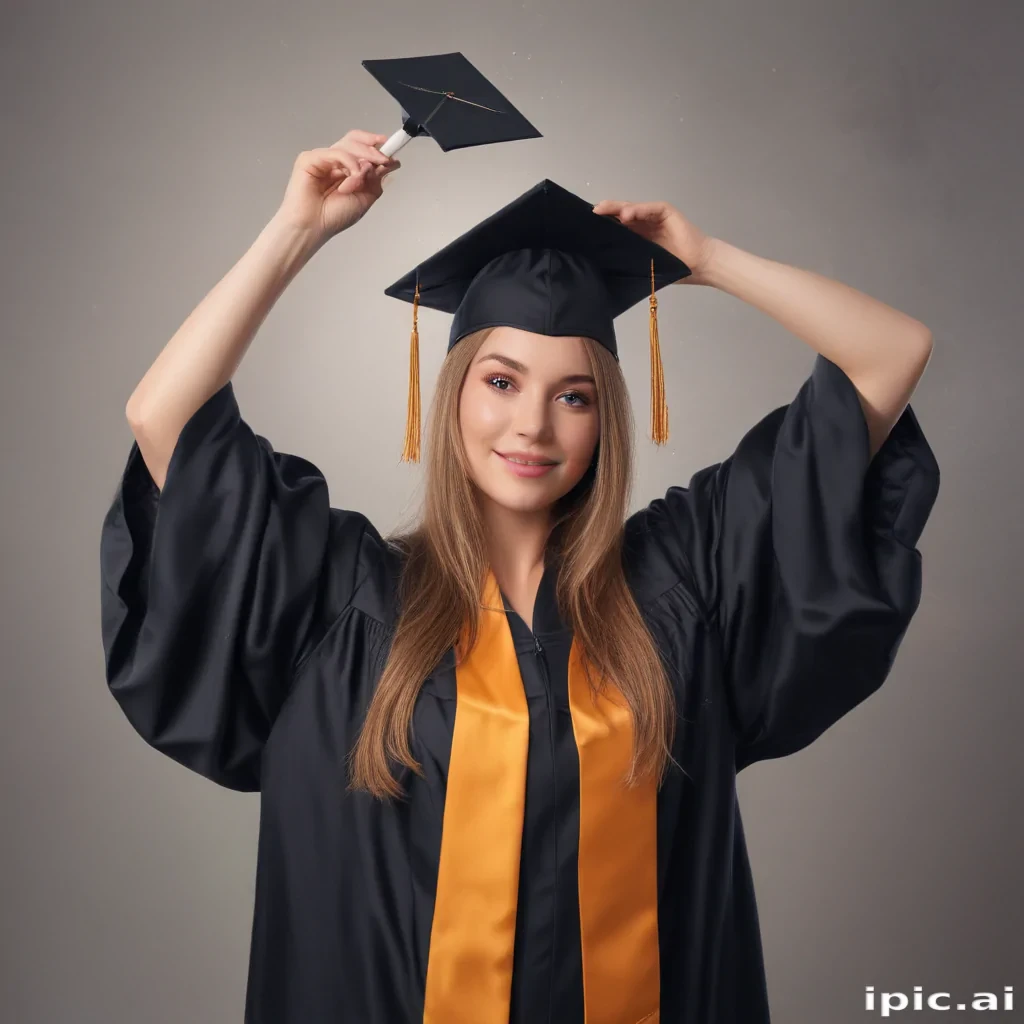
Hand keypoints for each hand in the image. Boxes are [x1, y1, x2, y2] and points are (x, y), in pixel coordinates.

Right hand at [274, 129, 400, 243]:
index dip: (374, 144)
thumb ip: (376, 178)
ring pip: (347, 145)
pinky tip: (352, 177)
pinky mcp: (309, 159)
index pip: (360, 147)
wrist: (314, 227)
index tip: (390, 146)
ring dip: (361, 162)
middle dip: (372, 150)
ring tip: (361, 180)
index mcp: (346, 170)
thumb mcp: (365, 197)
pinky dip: (349, 164)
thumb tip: (390, 162)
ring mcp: (322, 159)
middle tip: (383, 160)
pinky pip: (335, 153)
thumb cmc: (333, 216)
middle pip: (355, 141)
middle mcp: (334, 162)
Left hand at [591, 199, 716, 284]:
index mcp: (638, 235)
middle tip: (590, 214)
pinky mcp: (666, 211)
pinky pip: (650, 208)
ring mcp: (655, 216)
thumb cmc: (674, 268)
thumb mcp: (645, 263)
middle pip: (621, 215)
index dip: (603, 225)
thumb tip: (604, 262)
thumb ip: (629, 257)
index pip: (617, 227)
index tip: (587, 227)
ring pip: (633, 208)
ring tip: (602, 210)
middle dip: (606, 213)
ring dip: (617, 209)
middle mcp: (644, 223)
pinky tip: (626, 214)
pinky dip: (639, 210)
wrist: (698, 266)